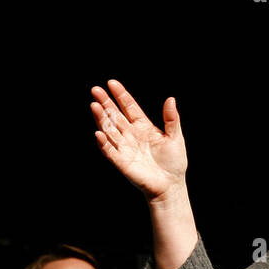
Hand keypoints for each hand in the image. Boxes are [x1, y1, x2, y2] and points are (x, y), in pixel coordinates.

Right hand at [90, 81, 187, 200]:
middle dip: (105, 103)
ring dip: (101, 119)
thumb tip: (171, 99)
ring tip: (94, 105)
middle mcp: (131, 135)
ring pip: (110, 130)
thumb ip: (171, 119)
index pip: (129, 107)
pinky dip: (104, 143)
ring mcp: (125, 148)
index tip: (111, 83)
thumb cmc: (173, 162)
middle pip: (115, 116)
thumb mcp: (175, 137)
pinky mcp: (122, 162)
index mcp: (143, 127)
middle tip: (95, 90)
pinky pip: (110, 151)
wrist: (170, 185)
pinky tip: (98, 133)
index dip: (120, 95)